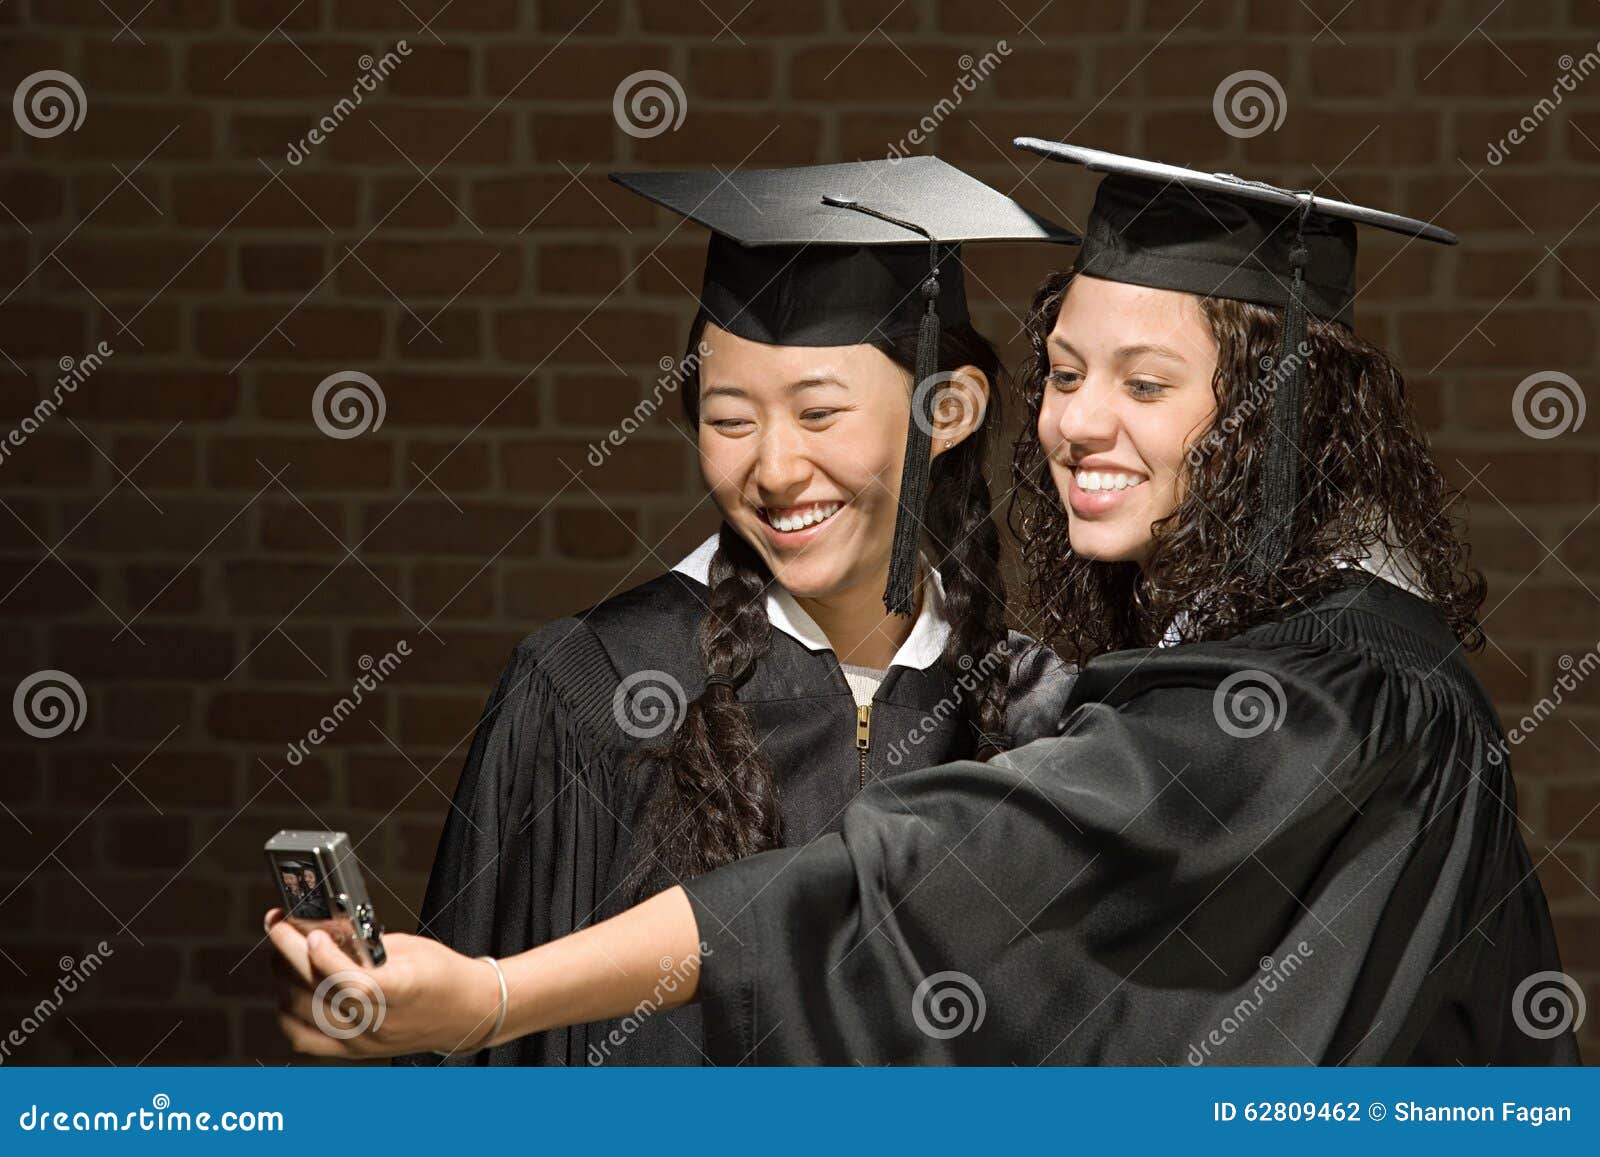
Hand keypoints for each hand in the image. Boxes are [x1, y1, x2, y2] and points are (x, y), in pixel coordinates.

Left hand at [264, 908, 503, 1058]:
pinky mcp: (353, 1051)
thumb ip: (366, 945)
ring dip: (283, 980)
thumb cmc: (443, 975)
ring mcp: (362, 1041)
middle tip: (279, 926)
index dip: (326, 959)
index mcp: (403, 991)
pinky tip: (289, 991)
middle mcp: (379, 1023)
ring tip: (283, 954)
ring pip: (302, 1015)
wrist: (467, 1013)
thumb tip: (323, 932)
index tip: (312, 932)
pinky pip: (304, 1039)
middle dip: (289, 954)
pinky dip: (287, 1014)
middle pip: (317, 993)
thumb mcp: (411, 948)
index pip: (353, 983)